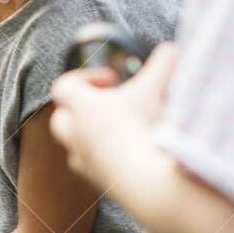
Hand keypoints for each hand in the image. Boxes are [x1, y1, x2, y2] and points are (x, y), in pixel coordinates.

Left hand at [50, 42, 177, 191]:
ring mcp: (83, 161)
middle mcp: (74, 135)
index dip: (85, 77)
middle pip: (62, 117)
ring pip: (74, 144)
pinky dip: (104, 157)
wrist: (147, 183)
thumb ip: (164, 63)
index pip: (63, 86)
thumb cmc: (145, 130)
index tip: (113, 79)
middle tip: (113, 105)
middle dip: (82, 108)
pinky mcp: (97, 182)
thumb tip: (172, 49)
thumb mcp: (157, 89)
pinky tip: (132, 155)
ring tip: (124, 130)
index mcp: (81, 108)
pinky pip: (91, 166)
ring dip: (92, 134)